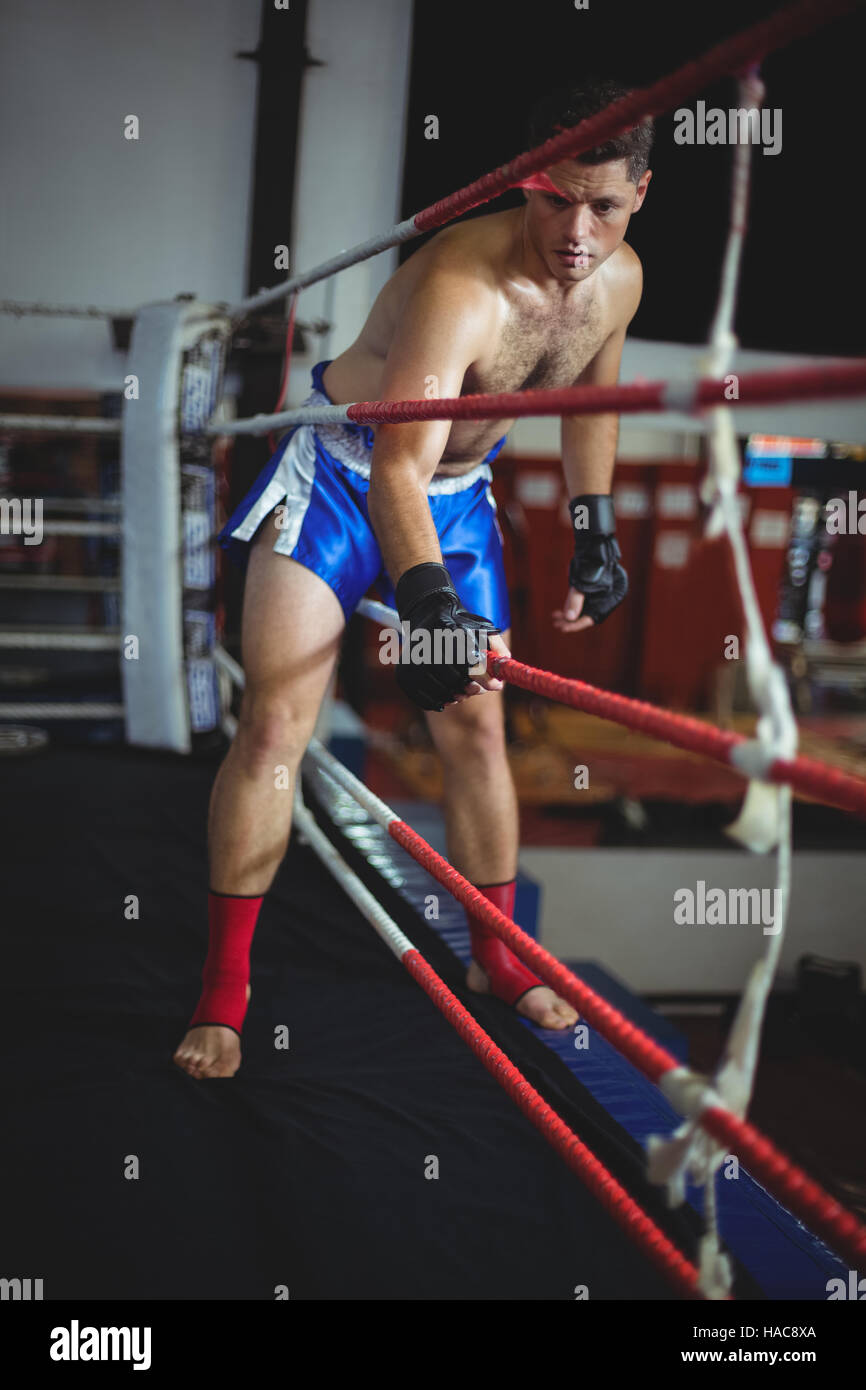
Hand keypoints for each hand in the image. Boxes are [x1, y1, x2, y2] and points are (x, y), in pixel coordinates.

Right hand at [394, 562, 502, 710]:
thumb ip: (497, 648)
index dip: (484, 678)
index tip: (495, 685)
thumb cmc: (460, 625)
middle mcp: (427, 647)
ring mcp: (412, 663)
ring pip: (440, 692)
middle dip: (471, 688)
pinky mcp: (403, 675)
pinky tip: (447, 694)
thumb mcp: (482, 629)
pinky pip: (425, 700)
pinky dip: (439, 701)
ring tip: (462, 690)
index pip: (468, 663)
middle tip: (476, 689)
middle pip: (454, 681)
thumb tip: (504, 670)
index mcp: (449, 634)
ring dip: (456, 696)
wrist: (427, 615)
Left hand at [558, 493, 627, 630]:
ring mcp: (602, 593)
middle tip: (556, 623)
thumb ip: (575, 600)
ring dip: (569, 613)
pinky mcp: (594, 589)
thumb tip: (568, 618)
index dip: (577, 624)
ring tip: (555, 617)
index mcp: (612, 597)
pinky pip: (583, 602)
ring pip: (584, 609)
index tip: (563, 627)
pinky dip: (572, 605)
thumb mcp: (580, 581)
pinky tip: (561, 609)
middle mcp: (609, 598)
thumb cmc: (590, 560)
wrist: (594, 542)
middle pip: (588, 614)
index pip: (593, 617)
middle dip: (571, 620)